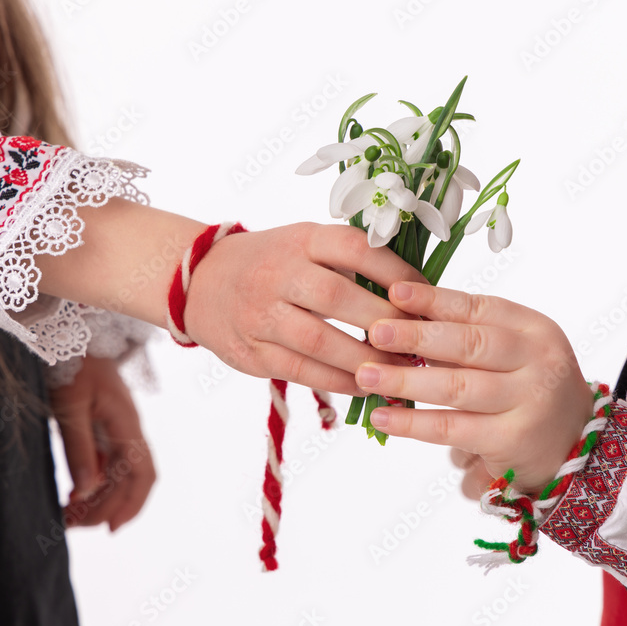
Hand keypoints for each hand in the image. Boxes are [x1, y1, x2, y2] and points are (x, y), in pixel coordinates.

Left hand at [49, 356, 155, 531]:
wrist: (67, 334)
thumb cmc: (70, 364)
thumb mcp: (69, 406)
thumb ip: (79, 448)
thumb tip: (87, 490)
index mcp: (126, 424)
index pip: (142, 473)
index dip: (132, 503)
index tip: (109, 528)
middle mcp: (127, 429)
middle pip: (130, 479)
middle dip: (106, 507)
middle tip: (73, 525)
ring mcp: (116, 429)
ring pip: (117, 473)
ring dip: (98, 498)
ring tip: (69, 516)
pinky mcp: (102, 427)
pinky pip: (105, 462)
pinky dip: (92, 483)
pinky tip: (73, 495)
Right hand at [185, 223, 426, 395]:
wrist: (200, 283)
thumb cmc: (273, 263)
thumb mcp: (306, 244)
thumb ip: (351, 261)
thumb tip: (417, 291)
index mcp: (301, 239)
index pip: (354, 248)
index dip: (395, 271)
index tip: (425, 294)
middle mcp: (277, 273)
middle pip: (337, 298)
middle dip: (384, 322)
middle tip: (420, 341)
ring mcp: (260, 314)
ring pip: (319, 341)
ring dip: (365, 360)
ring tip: (400, 371)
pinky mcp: (250, 352)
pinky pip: (301, 371)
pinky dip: (338, 382)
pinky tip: (366, 386)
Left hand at [353, 281, 594, 492]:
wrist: (574, 447)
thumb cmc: (528, 390)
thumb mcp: (513, 354)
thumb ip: (466, 336)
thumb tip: (400, 317)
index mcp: (534, 329)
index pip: (478, 308)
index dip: (434, 299)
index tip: (394, 291)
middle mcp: (537, 362)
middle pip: (469, 344)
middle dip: (416, 336)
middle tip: (374, 331)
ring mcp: (528, 402)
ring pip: (456, 387)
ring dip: (405, 379)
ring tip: (366, 374)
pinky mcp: (511, 440)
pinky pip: (451, 428)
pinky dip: (412, 422)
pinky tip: (382, 415)